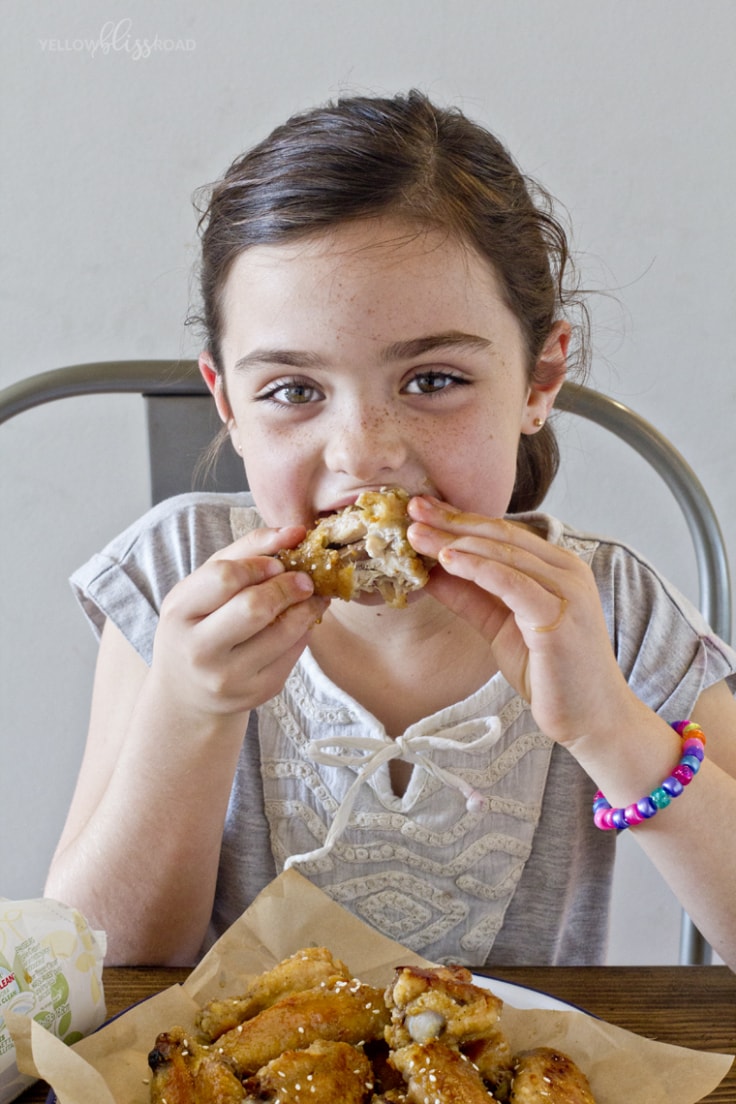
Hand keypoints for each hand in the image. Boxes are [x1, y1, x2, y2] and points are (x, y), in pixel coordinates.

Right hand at [151, 526, 326, 718]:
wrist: (186, 692)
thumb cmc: (197, 625)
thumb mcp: (203, 586)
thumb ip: (245, 551)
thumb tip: (295, 531)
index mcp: (179, 613)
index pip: (224, 577)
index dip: (259, 564)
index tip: (278, 562)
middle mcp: (198, 649)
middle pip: (255, 607)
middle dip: (288, 587)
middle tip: (305, 579)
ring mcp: (227, 677)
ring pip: (282, 633)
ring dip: (307, 608)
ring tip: (311, 597)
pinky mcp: (255, 693)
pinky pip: (292, 655)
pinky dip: (302, 633)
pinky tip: (301, 623)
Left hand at [407, 497, 633, 743]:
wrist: (590, 719)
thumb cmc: (551, 674)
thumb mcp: (500, 627)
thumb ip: (471, 597)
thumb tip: (430, 572)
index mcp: (557, 567)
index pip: (501, 533)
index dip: (460, 519)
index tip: (422, 510)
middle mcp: (567, 571)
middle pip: (500, 536)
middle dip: (452, 521)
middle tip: (412, 509)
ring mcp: (567, 590)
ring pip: (503, 554)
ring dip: (455, 541)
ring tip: (417, 534)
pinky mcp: (558, 616)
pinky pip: (511, 582)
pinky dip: (476, 568)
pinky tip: (447, 560)